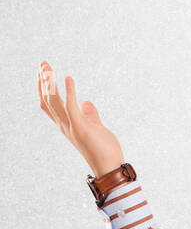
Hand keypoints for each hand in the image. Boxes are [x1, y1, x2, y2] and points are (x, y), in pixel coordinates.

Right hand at [37, 61, 123, 177]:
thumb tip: (85, 101)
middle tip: (43, 63)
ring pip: (54, 102)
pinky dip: (69, 92)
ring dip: (50, 83)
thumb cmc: (103, 147)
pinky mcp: (81, 127)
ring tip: (47, 68)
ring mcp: (71, 126)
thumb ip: (89, 113)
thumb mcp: (94, 125)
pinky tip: (68, 78)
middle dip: (43, 81)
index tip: (43, 71)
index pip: (47, 103)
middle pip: (47, 99)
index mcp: (65, 123)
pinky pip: (71, 107)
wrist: (110, 165)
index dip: (43, 87)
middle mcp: (63, 125)